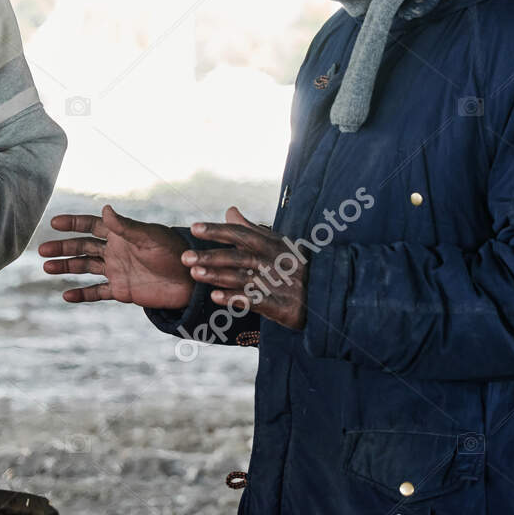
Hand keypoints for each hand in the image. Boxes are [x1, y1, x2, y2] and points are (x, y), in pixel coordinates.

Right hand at [40, 204, 192, 309]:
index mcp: (121, 234)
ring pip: (85, 267)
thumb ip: (126, 227)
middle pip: (83, 247)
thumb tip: (105, 208)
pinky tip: (66, 295)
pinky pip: (97, 292)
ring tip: (47, 268)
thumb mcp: (150, 237)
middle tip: (41, 250)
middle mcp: (115, 251)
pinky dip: (82, 294)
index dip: (73, 224)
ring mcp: (117, 271)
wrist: (191, 282)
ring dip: (66, 267)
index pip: (91, 225)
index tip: (54, 223)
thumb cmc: (175, 253)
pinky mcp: (122, 290)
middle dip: (62, 247)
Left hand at [184, 207, 307, 329]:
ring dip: (217, 276)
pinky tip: (215, 297)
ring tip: (195, 274)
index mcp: (271, 244)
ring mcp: (276, 283)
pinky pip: (254, 300)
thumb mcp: (277, 243)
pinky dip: (235, 298)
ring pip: (242, 278)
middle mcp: (272, 261)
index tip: (195, 228)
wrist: (328, 296)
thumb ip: (250, 228)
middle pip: (237, 256)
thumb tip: (230, 209)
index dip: (218, 230)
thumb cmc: (295, 267)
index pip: (241, 234)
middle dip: (210, 256)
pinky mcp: (280, 305)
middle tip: (185, 257)